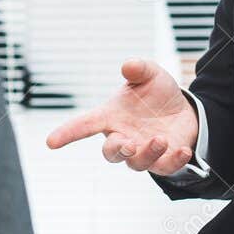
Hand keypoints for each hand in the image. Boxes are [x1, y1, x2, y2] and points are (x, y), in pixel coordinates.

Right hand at [45, 58, 198, 174]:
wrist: (180, 110)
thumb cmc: (156, 94)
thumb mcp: (150, 75)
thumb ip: (139, 69)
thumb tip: (128, 65)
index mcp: (111, 117)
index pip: (84, 125)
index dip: (67, 133)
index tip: (51, 142)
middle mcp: (123, 137)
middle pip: (111, 153)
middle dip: (117, 150)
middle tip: (128, 142)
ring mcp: (142, 152)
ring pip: (136, 163)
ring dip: (147, 154)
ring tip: (160, 138)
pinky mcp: (162, 160)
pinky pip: (164, 167)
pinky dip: (173, 161)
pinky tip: (182, 149)